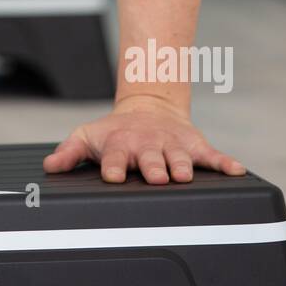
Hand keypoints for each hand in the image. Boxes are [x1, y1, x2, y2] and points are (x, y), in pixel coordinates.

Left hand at [43, 94, 247, 184]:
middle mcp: (148, 146)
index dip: (115, 167)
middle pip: (151, 159)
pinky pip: (213, 156)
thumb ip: (69, 153)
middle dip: (153, 168)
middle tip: (156, 177)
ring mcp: (172, 146)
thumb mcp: (88, 137)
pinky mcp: (195, 146)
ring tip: (185, 175)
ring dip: (182, 166)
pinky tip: (236, 171)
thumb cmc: (116, 131)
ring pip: (180, 158)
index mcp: (121, 146)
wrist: (149, 108)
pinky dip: (225, 163)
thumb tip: (49, 166)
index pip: (116, 158)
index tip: (114, 176)